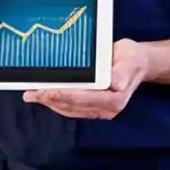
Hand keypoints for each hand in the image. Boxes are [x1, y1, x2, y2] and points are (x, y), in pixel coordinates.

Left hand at [22, 39, 150, 118]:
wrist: (138, 64)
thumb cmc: (132, 59)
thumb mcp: (130, 59)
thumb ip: (122, 72)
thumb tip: (116, 83)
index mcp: (115, 98)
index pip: (83, 98)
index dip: (62, 95)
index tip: (45, 90)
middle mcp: (108, 108)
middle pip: (73, 106)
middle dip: (50, 100)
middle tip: (31, 92)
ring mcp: (100, 110)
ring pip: (70, 109)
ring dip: (50, 103)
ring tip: (32, 95)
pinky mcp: (94, 108)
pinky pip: (72, 108)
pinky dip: (57, 103)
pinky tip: (45, 97)